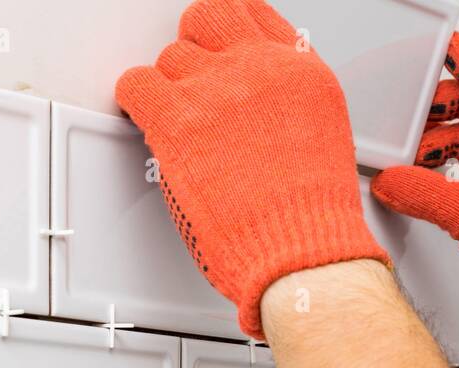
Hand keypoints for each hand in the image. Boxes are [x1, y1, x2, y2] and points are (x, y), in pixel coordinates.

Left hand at [116, 0, 388, 339]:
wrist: (301, 253)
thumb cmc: (310, 219)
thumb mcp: (322, 137)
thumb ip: (287, 103)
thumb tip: (261, 99)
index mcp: (298, 70)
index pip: (251, 13)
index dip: (227, 33)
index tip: (218, 48)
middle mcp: (259, 68)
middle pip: (205, 23)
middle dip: (196, 54)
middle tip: (193, 88)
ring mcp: (216, 89)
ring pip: (170, 59)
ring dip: (170, 91)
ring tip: (181, 129)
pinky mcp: (179, 120)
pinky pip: (136, 84)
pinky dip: (136, 102)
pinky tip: (149, 123)